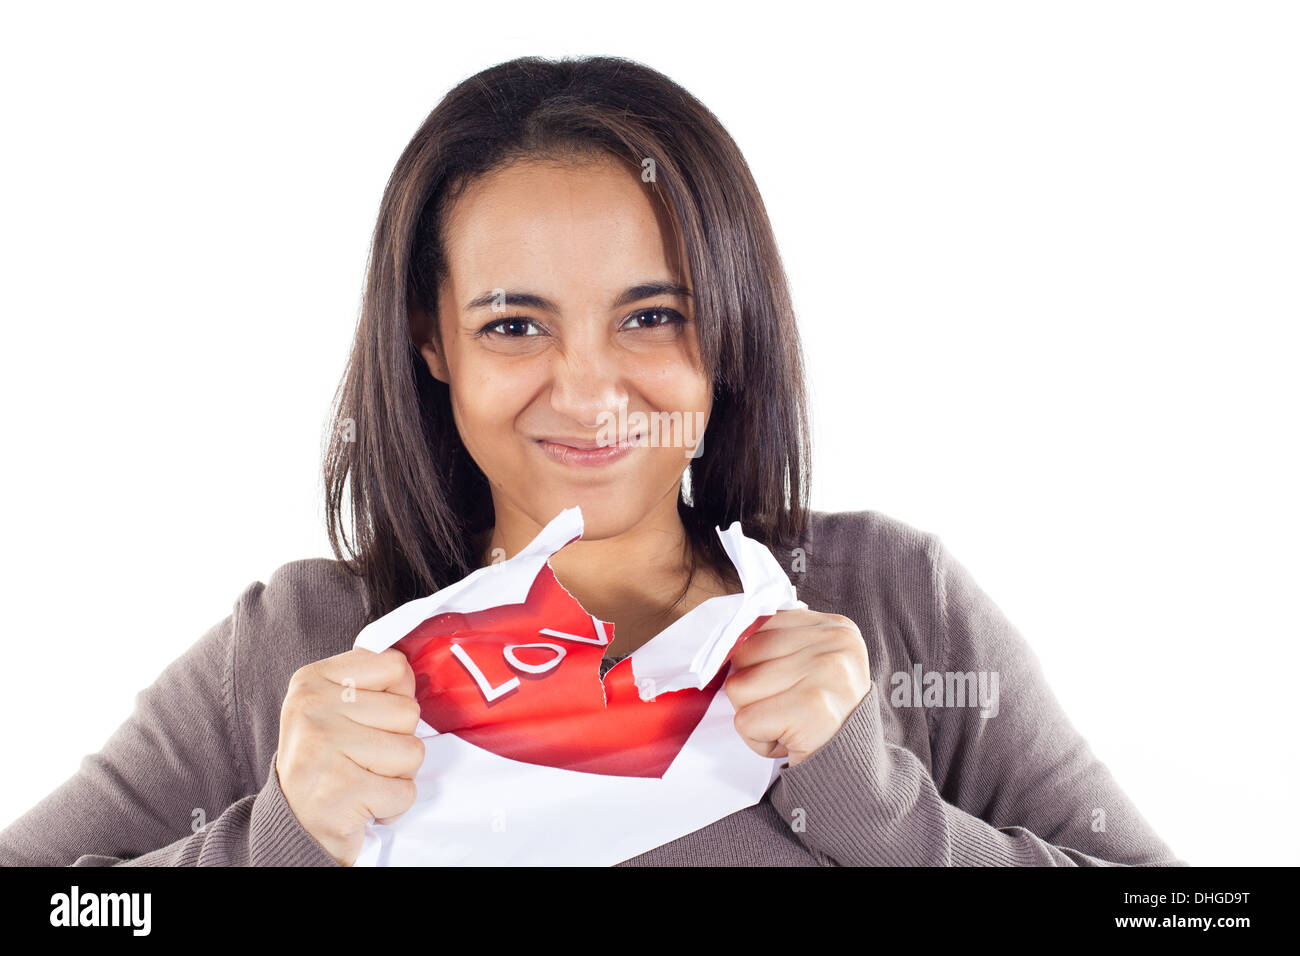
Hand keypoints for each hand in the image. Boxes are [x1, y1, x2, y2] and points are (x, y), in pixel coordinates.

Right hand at [275, 647, 425, 865]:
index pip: (395, 666)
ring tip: (364, 780)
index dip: (396, 698)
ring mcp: (323, 748)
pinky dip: (392, 805)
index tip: (368, 721)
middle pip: (408, 711)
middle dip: (398, 742)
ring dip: (397, 775)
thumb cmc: (325, 763)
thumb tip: (409, 671)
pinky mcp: (340, 790)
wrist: (294, 826)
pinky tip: (364, 804)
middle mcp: (312, 707)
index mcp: (312, 680)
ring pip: (412, 751)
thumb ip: (371, 683)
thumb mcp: (334, 707)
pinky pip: (405, 791)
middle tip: (363, 759)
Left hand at [723, 608, 872, 767]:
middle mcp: (835, 644)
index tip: (787, 687)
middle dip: (752, 692)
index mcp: (836, 628)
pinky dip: (759, 741)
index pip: (758, 626)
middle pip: (743, 655)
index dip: (755, 663)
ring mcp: (826, 673)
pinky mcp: (812, 709)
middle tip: (788, 711)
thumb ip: (777, 645)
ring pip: (738, 687)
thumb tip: (726, 640)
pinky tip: (789, 742)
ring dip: (754, 717)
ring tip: (789, 725)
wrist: (856, 775)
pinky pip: (746, 721)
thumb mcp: (811, 667)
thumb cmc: (824, 720)